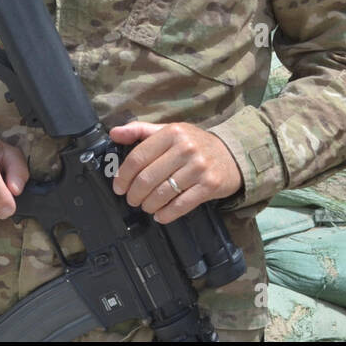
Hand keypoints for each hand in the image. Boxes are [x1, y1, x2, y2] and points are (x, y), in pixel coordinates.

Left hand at [109, 121, 242, 223]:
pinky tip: (160, 214)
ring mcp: (199, 167)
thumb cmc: (195, 144)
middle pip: (147, 178)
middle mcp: (186, 148)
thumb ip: (141, 131)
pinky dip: (165, 214)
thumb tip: (114, 133)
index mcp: (173, 132)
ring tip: (147, 206)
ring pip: (161, 194)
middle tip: (132, 199)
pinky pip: (180, 205)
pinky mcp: (209, 185)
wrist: (231, 155)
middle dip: (134, 194)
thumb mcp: (170, 131)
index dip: (123, 176)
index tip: (119, 187)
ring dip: (148, 205)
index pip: (138, 157)